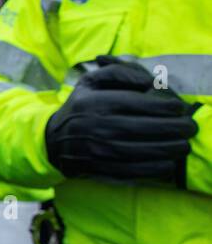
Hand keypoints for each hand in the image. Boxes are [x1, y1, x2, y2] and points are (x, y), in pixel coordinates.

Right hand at [45, 58, 197, 183]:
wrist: (53, 140)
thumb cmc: (81, 107)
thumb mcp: (91, 82)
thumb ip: (119, 73)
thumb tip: (149, 82)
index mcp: (97, 102)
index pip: (140, 104)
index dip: (167, 106)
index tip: (179, 107)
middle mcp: (98, 126)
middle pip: (147, 128)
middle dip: (176, 128)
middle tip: (189, 127)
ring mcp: (98, 150)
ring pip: (143, 151)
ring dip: (170, 149)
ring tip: (184, 145)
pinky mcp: (100, 168)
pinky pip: (133, 171)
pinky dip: (155, 169)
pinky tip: (168, 163)